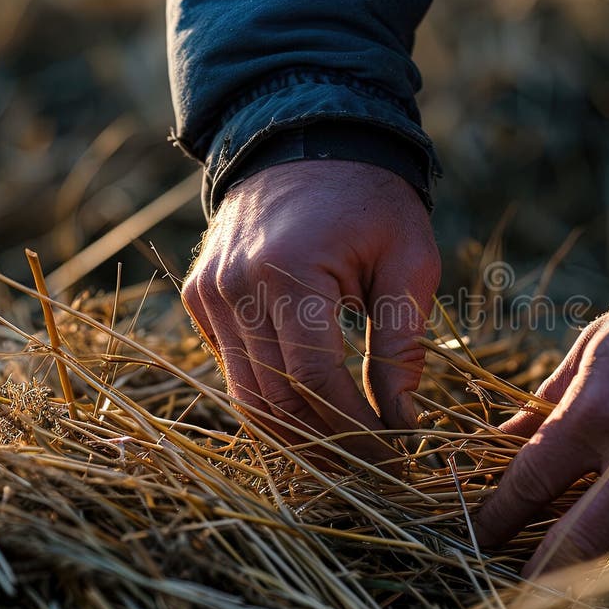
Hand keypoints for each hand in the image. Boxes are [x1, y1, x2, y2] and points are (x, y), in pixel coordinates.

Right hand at [182, 160, 439, 457]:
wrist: (307, 141)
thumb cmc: (371, 200)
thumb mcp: (408, 261)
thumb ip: (402, 343)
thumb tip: (403, 421)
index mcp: (289, 271)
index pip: (315, 381)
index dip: (355, 429)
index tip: (394, 453)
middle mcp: (235, 287)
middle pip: (273, 399)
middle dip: (324, 445)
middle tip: (372, 467)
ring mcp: (209, 293)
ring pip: (245, 395)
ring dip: (295, 432)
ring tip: (344, 453)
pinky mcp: (200, 297)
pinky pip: (232, 367)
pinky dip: (270, 396)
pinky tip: (311, 408)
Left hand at [473, 286, 608, 575]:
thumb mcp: (597, 345)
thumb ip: (550, 395)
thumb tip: (505, 434)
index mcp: (597, 415)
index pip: (530, 482)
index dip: (499, 516)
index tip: (485, 533)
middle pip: (580, 540)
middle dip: (545, 573)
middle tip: (527, 589)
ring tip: (599, 588)